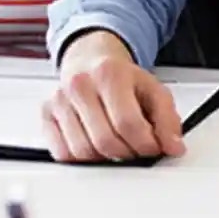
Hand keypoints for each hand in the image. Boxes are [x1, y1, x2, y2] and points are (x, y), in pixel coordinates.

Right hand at [43, 31, 184, 162]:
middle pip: (105, 141)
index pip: (128, 123)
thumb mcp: (153, 90)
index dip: (145, 144)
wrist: (90, 59)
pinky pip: (62, 153)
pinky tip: (94, 145)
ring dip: (104, 158)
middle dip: (127, 154)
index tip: (153, 147)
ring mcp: (60, 100)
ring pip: (82, 151)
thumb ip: (167, 119)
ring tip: (116, 144)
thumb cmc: (120, 77)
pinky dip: (81, 158)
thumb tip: (172, 146)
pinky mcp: (46, 113)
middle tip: (136, 148)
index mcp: (109, 74)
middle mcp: (80, 85)